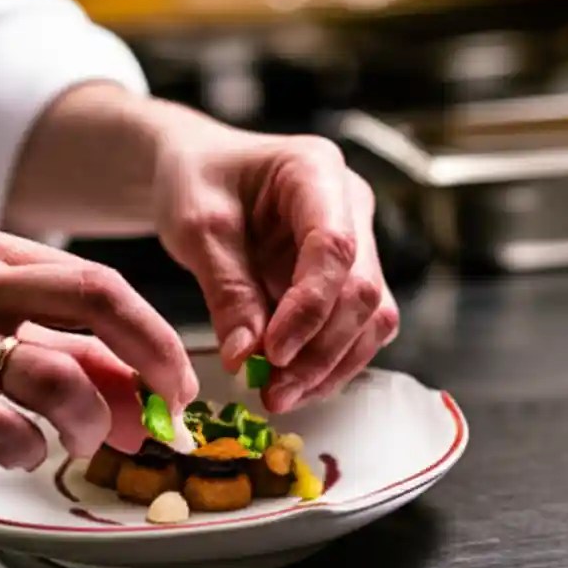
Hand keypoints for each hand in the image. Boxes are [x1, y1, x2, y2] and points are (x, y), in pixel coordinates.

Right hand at [0, 227, 195, 467]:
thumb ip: (55, 346)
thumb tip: (139, 387)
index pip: (100, 283)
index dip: (152, 334)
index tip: (177, 380)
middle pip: (92, 299)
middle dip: (150, 358)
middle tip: (168, 408)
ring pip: (49, 370)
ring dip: (87, 417)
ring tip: (84, 442)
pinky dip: (25, 446)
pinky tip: (26, 454)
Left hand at [155, 124, 399, 412]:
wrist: (200, 172)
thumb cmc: (197, 181)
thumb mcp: (197, 227)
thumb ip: (226, 289)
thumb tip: (244, 357)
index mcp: (316, 170)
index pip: (334, 246)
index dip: (310, 306)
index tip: (273, 353)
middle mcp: (351, 205)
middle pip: (362, 289)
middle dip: (321, 350)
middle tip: (274, 393)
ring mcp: (358, 243)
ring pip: (371, 318)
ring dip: (330, 366)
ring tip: (280, 397)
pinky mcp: (346, 278)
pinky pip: (355, 329)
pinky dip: (327, 362)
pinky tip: (291, 385)